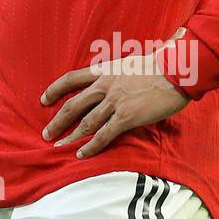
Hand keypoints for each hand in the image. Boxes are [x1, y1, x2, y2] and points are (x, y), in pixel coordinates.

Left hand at [40, 33, 190, 158]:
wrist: (175, 72)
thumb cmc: (158, 67)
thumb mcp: (129, 64)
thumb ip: (116, 75)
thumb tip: (112, 83)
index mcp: (104, 71)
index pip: (71, 79)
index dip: (55, 90)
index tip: (43, 99)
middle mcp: (104, 86)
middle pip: (73, 105)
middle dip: (57, 121)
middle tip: (46, 133)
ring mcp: (114, 102)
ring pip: (85, 122)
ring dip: (70, 136)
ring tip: (58, 146)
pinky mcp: (126, 117)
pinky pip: (104, 135)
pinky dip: (91, 146)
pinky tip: (81, 154)